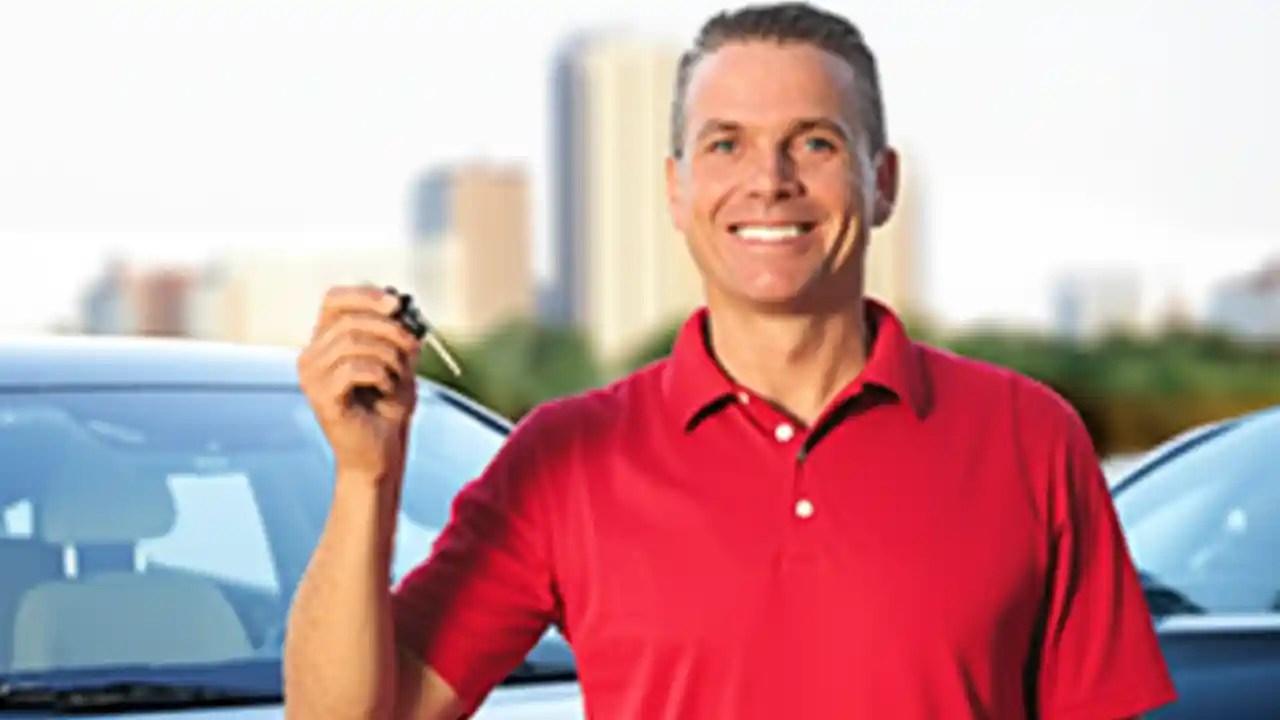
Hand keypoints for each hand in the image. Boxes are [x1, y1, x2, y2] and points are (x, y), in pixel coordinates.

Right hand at [298, 285, 422, 483]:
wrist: (381, 452)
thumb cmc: (388, 406)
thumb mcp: (399, 360)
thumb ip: (397, 332)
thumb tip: (400, 305)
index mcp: (324, 341)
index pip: (333, 299)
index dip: (365, 295)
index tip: (395, 303)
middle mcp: (310, 356)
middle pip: (349, 320)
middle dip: (390, 330)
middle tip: (412, 347)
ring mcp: (311, 377)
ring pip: (353, 342)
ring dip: (388, 356)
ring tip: (396, 376)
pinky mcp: (321, 397)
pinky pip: (354, 368)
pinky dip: (381, 375)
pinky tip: (385, 390)